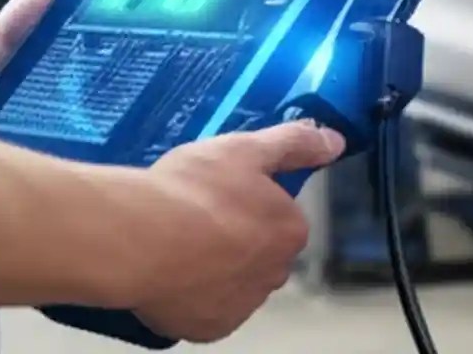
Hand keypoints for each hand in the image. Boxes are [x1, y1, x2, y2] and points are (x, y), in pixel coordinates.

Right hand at [127, 121, 344, 342]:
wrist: (137, 239)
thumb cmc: (193, 190)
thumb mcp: (245, 149)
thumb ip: (295, 143)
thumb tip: (336, 142)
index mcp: (290, 232)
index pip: (280, 218)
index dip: (249, 204)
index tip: (218, 195)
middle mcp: (275, 274)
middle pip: (260, 254)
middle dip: (236, 240)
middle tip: (195, 218)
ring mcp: (242, 306)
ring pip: (234, 284)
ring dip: (215, 269)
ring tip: (175, 245)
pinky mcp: (208, 329)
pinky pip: (206, 311)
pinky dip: (191, 297)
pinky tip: (169, 274)